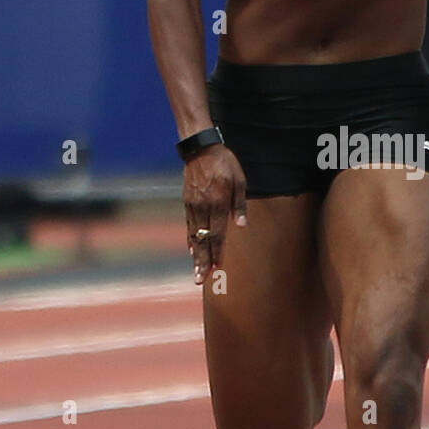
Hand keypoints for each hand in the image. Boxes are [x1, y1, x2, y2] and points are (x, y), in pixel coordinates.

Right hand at [183, 144, 246, 284]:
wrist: (200, 148)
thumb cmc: (225, 163)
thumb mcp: (240, 181)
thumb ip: (240, 206)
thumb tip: (241, 226)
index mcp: (218, 202)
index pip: (218, 233)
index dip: (218, 251)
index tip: (217, 267)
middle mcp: (203, 206)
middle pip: (203, 239)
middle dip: (202, 261)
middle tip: (200, 279)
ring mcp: (192, 205)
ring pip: (193, 235)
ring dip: (195, 255)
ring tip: (196, 272)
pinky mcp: (187, 201)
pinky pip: (188, 224)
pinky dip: (190, 239)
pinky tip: (191, 250)